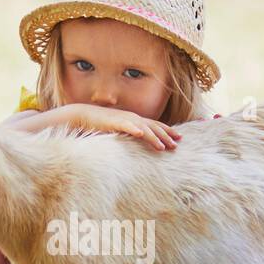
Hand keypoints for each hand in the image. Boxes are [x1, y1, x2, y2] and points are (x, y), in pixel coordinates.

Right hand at [67, 104, 181, 151]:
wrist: (84, 116)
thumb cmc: (102, 125)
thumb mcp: (121, 130)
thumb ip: (131, 134)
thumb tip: (142, 142)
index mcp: (135, 120)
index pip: (156, 125)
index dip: (168, 131)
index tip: (179, 138)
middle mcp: (133, 118)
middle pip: (153, 126)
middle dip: (166, 136)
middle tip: (176, 145)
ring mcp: (124, 119)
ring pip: (143, 127)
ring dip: (154, 137)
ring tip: (162, 147)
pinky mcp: (113, 122)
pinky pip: (126, 125)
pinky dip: (134, 129)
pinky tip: (141, 134)